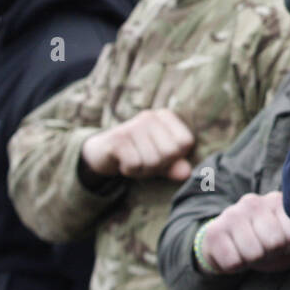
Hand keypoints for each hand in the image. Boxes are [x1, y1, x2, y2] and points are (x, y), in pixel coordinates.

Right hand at [80, 109, 194, 180]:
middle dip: (158, 165)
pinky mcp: (117, 138)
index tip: (161, 154)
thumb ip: (175, 165)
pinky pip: (134, 164)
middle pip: (170, 152)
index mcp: (165, 117)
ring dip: (143, 170)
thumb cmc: (138, 154)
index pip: (185, 142)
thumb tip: (187, 173)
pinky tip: (123, 162)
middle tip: (144, 160)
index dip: (175, 156)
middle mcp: (150, 116)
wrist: (102, 152)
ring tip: (133, 161)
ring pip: (153, 161)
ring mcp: (133, 125)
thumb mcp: (160, 160)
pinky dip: (130, 171)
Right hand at [200, 191, 289, 273]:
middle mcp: (255, 201)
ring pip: (253, 253)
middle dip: (270, 252)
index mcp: (278, 201)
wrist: (228, 247)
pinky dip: (236, 265)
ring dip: (252, 259)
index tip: (283, 241)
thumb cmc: (268, 244)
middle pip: (274, 242)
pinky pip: (233, 262)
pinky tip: (234, 253)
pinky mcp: (215, 231)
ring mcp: (232, 214)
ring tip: (248, 250)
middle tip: (263, 247)